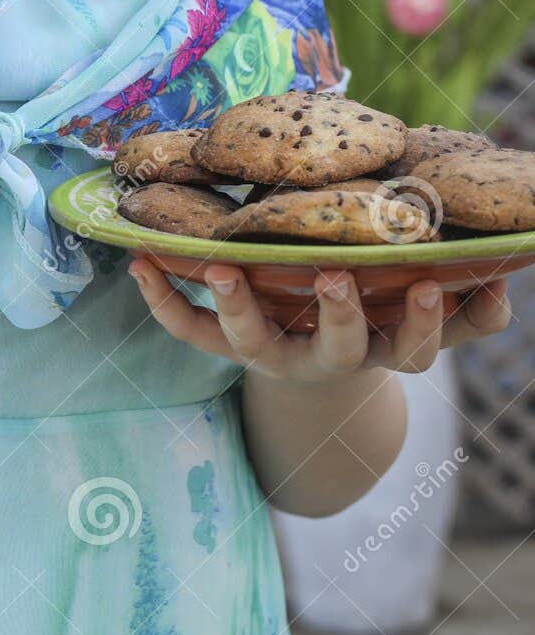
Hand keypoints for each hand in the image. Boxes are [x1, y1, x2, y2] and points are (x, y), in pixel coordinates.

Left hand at [127, 258, 511, 382]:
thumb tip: (509, 273)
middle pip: (343, 347)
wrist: (312, 371)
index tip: (437, 286)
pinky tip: (137, 263)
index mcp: (385, 344)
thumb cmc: (374, 316)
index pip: (419, 341)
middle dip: (341, 314)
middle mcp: (332, 356)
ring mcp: (275, 355)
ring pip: (255, 343)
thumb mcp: (417, 310)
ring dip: (237, 305)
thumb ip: (464, 299)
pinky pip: (191, 333)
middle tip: (335, 276)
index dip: (430, 320)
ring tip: (221, 268)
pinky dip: (163, 300)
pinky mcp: (229, 349)